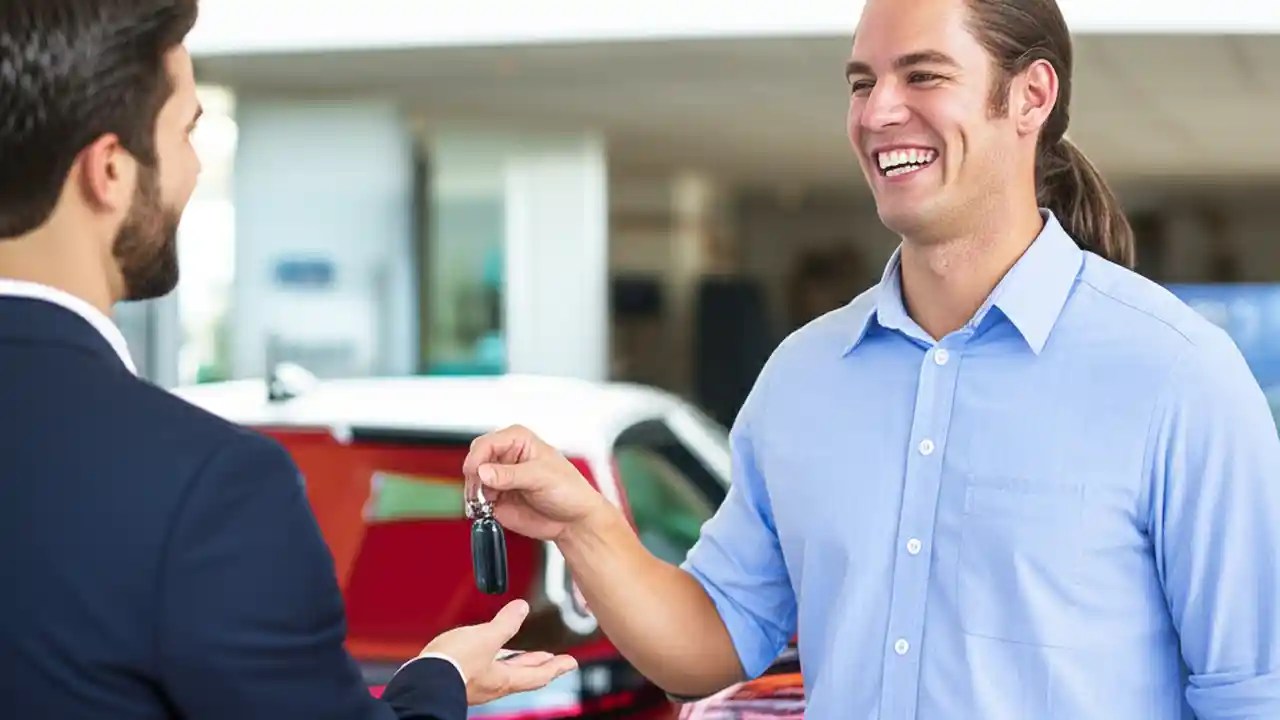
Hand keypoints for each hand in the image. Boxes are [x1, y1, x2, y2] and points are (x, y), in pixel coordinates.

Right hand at [420, 600, 577, 705]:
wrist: (423, 681)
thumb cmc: (453, 665)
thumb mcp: (486, 637)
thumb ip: (505, 623)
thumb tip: (521, 609)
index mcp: (504, 678)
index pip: (539, 674)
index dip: (556, 667)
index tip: (570, 663)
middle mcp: (493, 685)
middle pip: (524, 675)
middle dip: (539, 665)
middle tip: (552, 660)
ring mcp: (477, 684)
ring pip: (505, 672)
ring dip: (518, 662)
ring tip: (526, 655)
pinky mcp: (461, 678)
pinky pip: (487, 669)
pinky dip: (496, 660)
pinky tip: (490, 653)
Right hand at [462, 425, 607, 541]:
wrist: (574, 520)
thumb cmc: (569, 490)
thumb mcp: (541, 477)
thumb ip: (511, 474)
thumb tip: (484, 471)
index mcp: (518, 440)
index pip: (486, 443)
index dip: (478, 458)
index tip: (477, 474)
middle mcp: (506, 457)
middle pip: (475, 460)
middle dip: (474, 476)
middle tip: (482, 491)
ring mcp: (499, 478)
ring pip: (473, 481)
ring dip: (475, 493)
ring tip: (488, 502)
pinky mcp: (496, 498)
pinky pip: (476, 500)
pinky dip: (477, 506)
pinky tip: (488, 509)